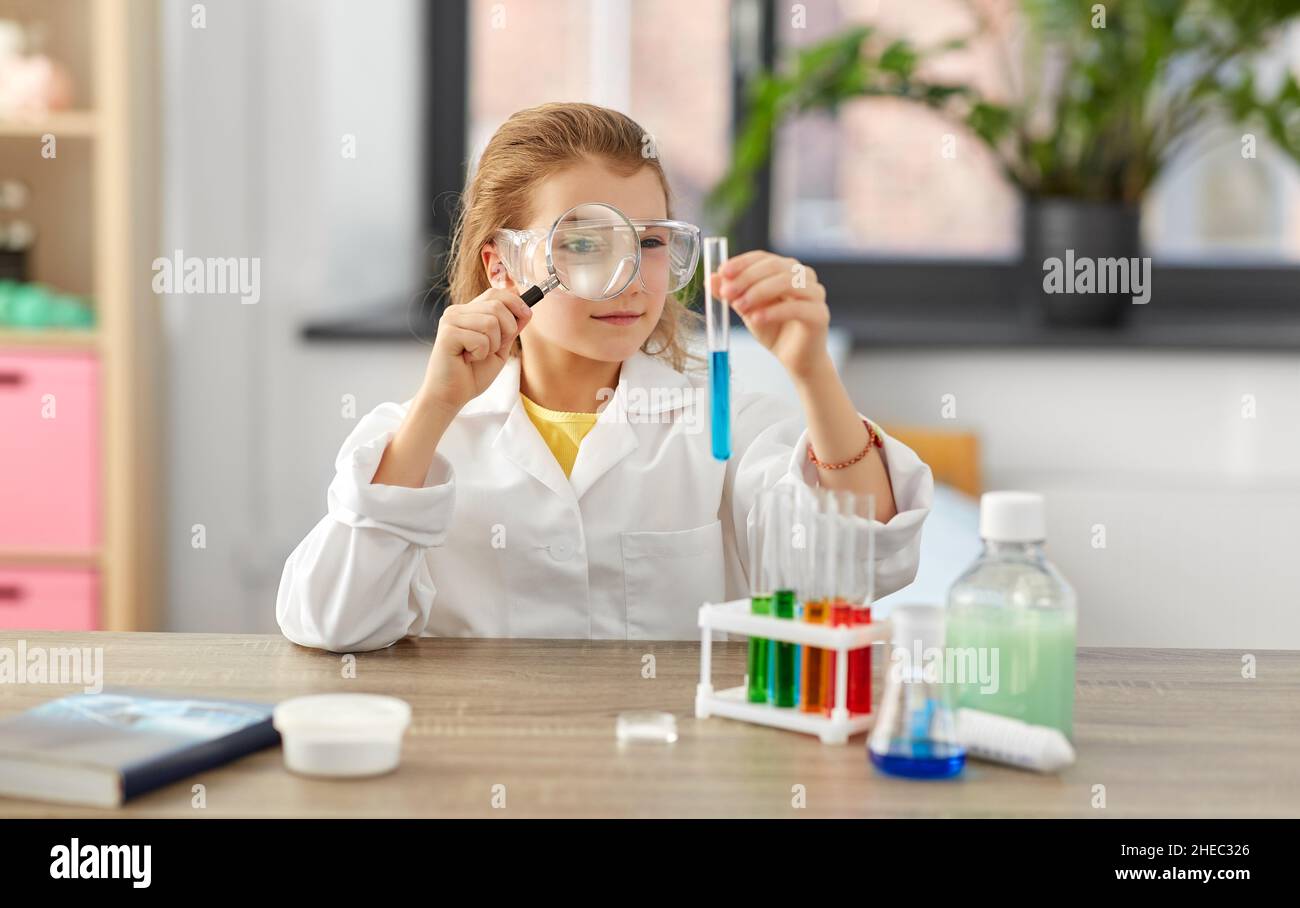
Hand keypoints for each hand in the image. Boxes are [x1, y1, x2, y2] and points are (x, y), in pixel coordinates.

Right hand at [419, 288, 530, 414]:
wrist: (450, 396)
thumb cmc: (472, 374)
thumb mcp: (499, 349)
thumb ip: (510, 330)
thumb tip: (526, 311)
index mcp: (468, 312)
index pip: (495, 293)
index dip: (515, 302)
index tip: (527, 315)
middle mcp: (457, 311)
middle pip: (497, 306)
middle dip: (507, 330)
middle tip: (493, 349)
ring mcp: (450, 321)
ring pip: (491, 322)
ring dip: (493, 345)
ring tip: (477, 355)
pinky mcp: (447, 334)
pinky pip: (480, 339)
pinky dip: (481, 353)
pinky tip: (467, 359)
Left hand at [712, 250, 830, 379]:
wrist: (795, 359)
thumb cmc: (773, 330)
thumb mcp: (746, 309)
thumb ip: (731, 294)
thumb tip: (710, 279)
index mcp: (786, 269)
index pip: (763, 257)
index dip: (742, 262)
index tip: (722, 272)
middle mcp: (804, 275)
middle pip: (774, 266)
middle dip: (746, 277)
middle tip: (726, 292)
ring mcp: (815, 293)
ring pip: (786, 282)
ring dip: (758, 292)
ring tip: (739, 307)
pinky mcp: (820, 314)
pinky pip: (796, 308)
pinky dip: (773, 311)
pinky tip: (756, 318)